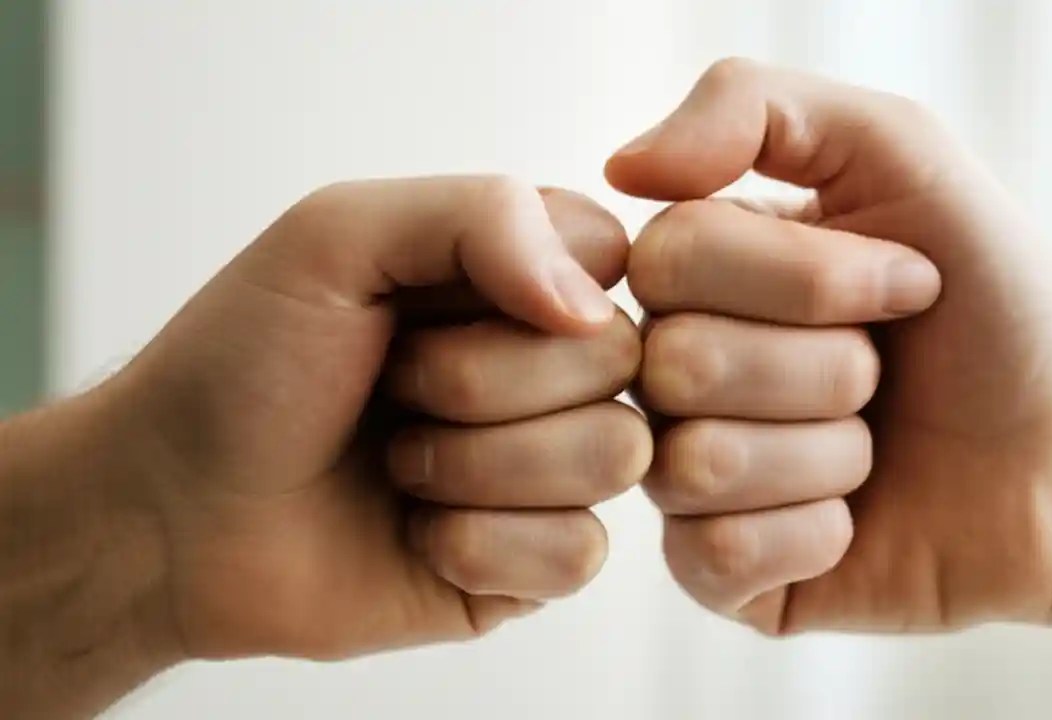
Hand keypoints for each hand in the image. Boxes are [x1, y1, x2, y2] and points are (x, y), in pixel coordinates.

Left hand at [97, 178, 646, 660]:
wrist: (172, 511)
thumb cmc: (241, 366)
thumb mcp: (338, 235)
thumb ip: (482, 216)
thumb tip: (595, 304)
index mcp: (514, 277)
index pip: (615, 259)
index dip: (535, 289)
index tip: (431, 305)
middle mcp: (545, 368)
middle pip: (620, 360)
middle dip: (478, 381)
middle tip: (393, 389)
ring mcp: (547, 467)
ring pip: (614, 455)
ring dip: (476, 463)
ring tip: (400, 463)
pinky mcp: (533, 562)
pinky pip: (579, 552)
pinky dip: (478, 544)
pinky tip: (417, 533)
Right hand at [609, 59, 1051, 633]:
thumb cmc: (997, 304)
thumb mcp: (900, 152)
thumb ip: (754, 108)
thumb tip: (621, 166)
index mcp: (697, 271)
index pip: (669, 256)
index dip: (808, 279)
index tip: (911, 284)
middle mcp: (672, 370)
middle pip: (679, 364)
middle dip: (830, 368)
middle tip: (888, 375)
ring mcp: (688, 475)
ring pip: (696, 464)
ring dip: (829, 453)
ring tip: (876, 446)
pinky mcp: (719, 572)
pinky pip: (715, 556)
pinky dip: (815, 533)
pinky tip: (855, 518)